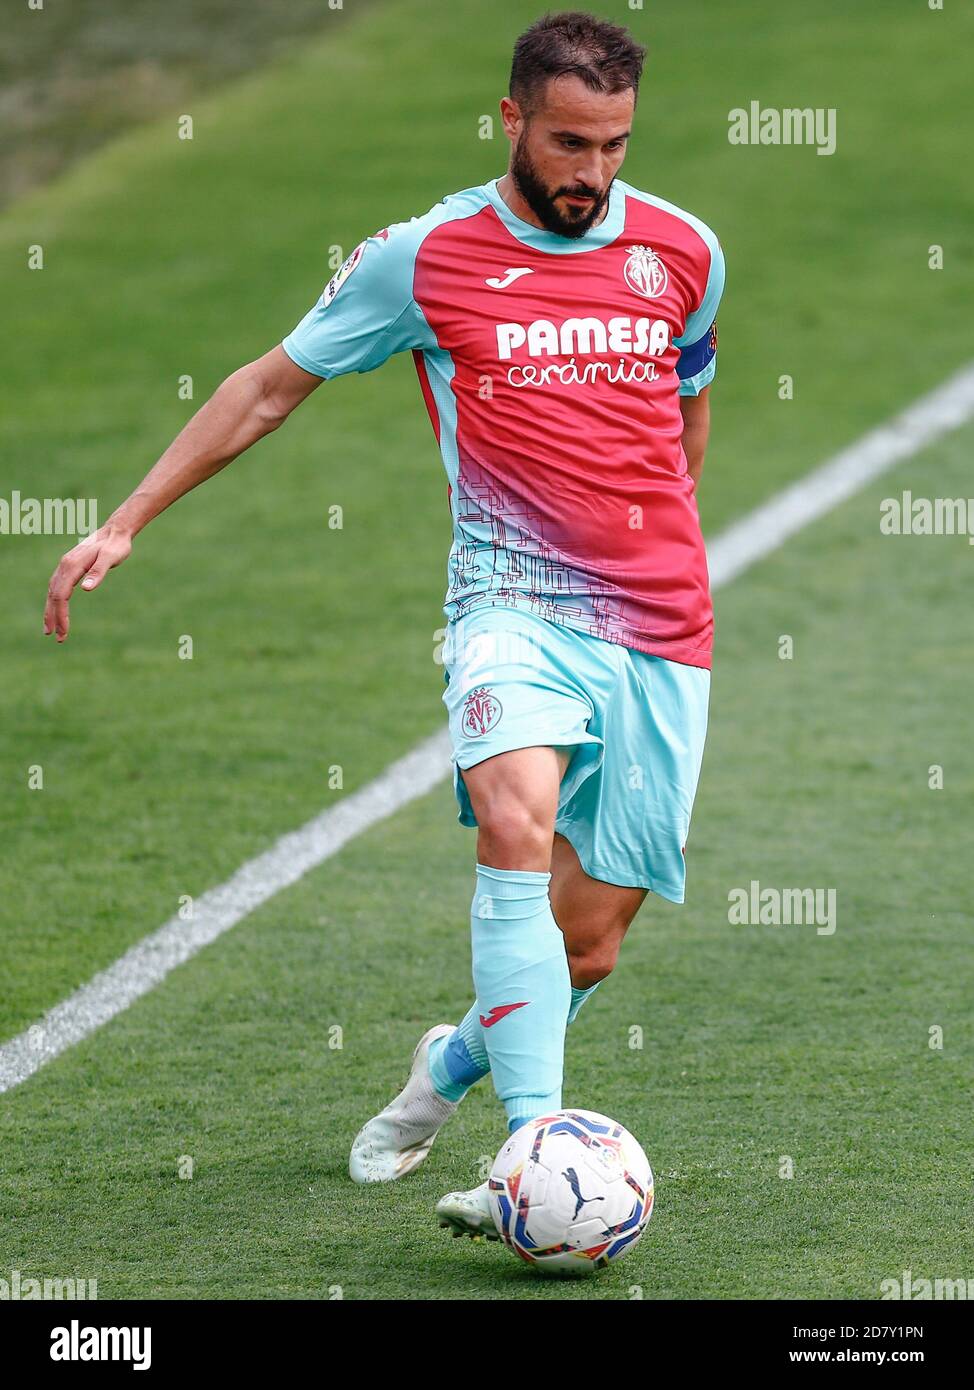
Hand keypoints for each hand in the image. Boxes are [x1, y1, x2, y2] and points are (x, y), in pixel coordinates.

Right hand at [43, 522, 132, 641]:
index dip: (61, 615)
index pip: (61, 595)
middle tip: (58, 638)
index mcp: (72, 565)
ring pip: (52, 592)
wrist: (115, 532)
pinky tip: (57, 610)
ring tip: (52, 630)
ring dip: (51, 611)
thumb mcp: (111, 558)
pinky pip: (57, 587)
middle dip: (54, 618)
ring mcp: (65, 566)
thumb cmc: (116, 546)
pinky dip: (55, 601)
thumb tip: (86, 588)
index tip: (64, 632)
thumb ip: (99, 572)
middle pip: (53, 596)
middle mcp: (64, 566)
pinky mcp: (70, 567)